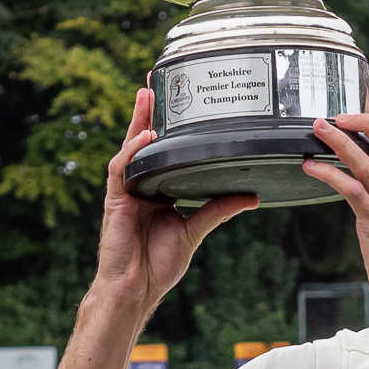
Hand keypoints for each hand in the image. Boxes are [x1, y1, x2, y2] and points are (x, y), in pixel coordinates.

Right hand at [96, 86, 256, 317]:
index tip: (177, 100)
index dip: (166, 127)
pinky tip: (147, 138)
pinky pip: (122, 170)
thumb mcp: (195, 230)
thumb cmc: (159, 264)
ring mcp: (127, 191)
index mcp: (159, 190)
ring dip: (137, 121)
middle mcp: (142, 186)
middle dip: (148, 112)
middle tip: (155, 80)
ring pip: (131, 149)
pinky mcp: (117, 201)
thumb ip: (219, 209)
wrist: (137, 289)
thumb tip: (251, 196)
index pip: (163, 151)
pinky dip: (133, 153)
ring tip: (147, 95)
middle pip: (144, 142)